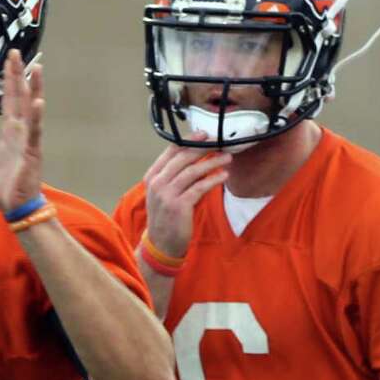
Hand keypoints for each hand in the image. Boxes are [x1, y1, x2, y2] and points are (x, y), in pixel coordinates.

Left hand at [0, 49, 42, 212]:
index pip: (9, 101)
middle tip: (17, 52)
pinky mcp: (32, 153)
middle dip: (19, 75)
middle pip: (20, 98)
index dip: (8, 81)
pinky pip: (35, 132)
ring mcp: (29, 141)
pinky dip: (36, 117)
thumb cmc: (3, 188)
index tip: (9, 62)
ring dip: (34, 89)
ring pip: (31, 109)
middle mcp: (21, 133)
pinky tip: (37, 102)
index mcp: (10, 134)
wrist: (14, 208)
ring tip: (36, 68)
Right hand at [143, 136, 231, 258]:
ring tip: (227, 158)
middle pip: (183, 157)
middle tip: (219, 143)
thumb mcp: (163, 193)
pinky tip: (223, 176)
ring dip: (212, 163)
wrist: (161, 244)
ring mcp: (167, 195)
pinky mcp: (179, 206)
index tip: (204, 134)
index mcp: (152, 177)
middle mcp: (157, 183)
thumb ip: (175, 175)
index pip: (171, 151)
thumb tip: (197, 156)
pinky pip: (199, 187)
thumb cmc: (166, 217)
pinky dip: (213, 180)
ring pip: (193, 171)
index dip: (189, 140)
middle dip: (203, 148)